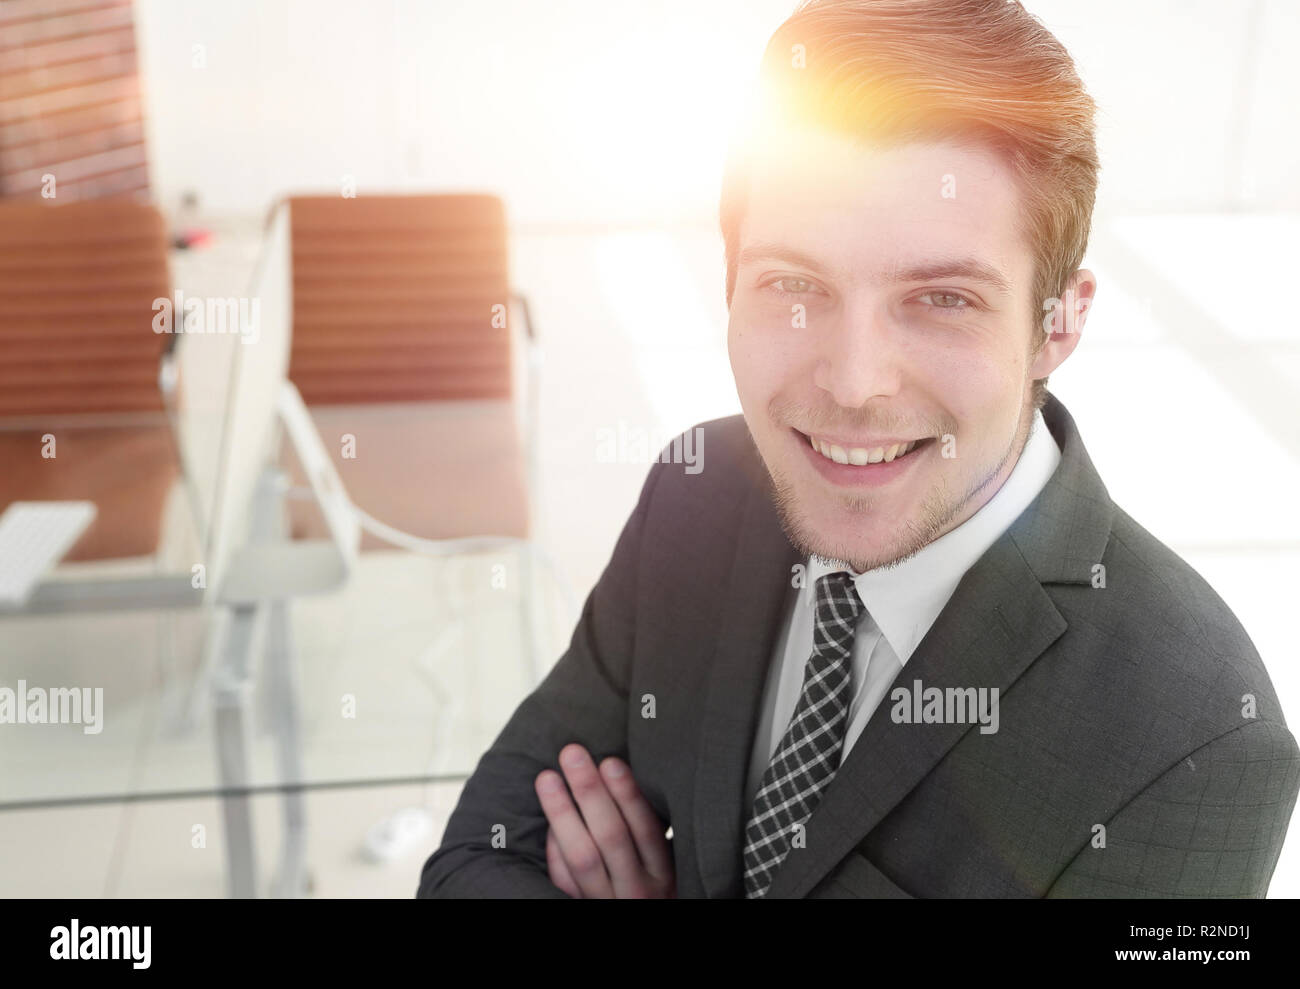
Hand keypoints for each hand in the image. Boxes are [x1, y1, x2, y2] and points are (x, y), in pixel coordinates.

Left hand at [534, 743, 674, 897]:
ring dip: (562, 813)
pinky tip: (548, 821)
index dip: (628, 794)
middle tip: (572, 753)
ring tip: (547, 778)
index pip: (646, 829)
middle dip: (590, 791)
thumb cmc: (648, 886)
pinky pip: (564, 879)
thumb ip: (645, 829)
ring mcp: (607, 900)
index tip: (610, 761)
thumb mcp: (660, 862)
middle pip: (612, 837)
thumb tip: (614, 771)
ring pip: (582, 857)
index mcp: (663, 871)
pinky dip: (555, 849)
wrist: (635, 920)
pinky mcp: (581, 907)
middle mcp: (638, 888)